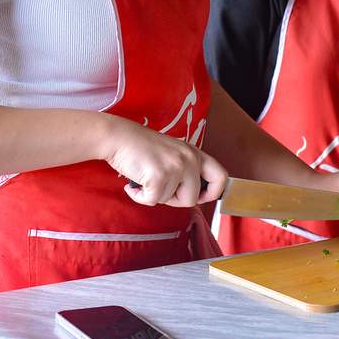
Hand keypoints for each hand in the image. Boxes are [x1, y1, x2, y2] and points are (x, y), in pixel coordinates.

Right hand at [101, 115, 226, 207]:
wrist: (117, 137)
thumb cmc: (140, 147)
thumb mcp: (172, 153)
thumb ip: (186, 169)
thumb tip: (194, 195)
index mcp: (194, 153)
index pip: (220, 177)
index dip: (212, 193)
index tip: (199, 198)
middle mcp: (189, 158)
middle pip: (192, 199)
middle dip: (174, 200)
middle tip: (160, 188)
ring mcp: (175, 166)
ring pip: (170, 201)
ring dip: (154, 195)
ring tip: (144, 178)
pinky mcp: (159, 176)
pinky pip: (152, 201)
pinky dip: (140, 197)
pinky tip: (134, 184)